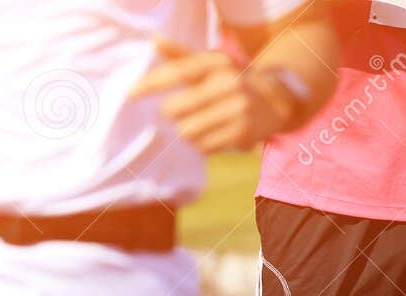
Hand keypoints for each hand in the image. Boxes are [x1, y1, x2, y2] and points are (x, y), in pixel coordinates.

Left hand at [132, 38, 294, 152]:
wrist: (277, 100)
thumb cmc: (230, 81)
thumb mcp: (210, 64)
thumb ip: (180, 56)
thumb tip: (153, 39)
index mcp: (218, 63)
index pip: (179, 72)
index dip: (151, 83)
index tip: (129, 94)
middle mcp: (228, 84)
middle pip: (175, 109)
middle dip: (172, 113)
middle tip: (182, 111)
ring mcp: (237, 109)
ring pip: (186, 131)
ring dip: (187, 131)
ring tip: (202, 122)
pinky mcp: (241, 133)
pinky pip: (202, 147)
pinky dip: (202, 144)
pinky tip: (214, 133)